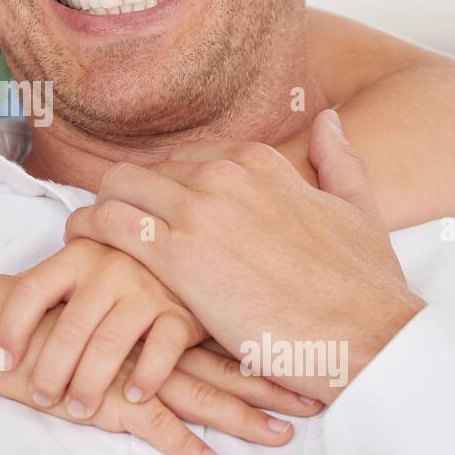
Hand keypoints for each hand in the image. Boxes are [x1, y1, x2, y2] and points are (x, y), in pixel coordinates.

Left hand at [0, 238, 202, 418]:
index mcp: (77, 255)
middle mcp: (110, 267)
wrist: (191, 258)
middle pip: (70, 327)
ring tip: (78, 409)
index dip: (10, 328)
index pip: (31, 290)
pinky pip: (160, 350)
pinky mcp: (181, 312)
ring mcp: (147, 289)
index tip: (0, 363)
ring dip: (90, 383)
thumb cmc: (120, 278)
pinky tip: (132, 396)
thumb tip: (2, 338)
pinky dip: (145, 377)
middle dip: (51, 369)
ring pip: (110, 344)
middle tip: (42, 397)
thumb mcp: (86, 269)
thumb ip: (53, 289)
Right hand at [0, 306, 321, 454]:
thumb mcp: (107, 287)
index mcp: (158, 287)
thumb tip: (207, 298)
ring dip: (240, 415)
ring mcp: (127, 354)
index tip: (317, 345)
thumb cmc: (52, 307)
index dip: (268, 332)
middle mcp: (150, 312)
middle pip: (222, 351)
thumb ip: (153, 288)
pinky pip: (148, 418)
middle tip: (320, 396)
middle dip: (272, 377)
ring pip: (193, 385)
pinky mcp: (101, 389)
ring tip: (283, 437)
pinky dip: (180, 442)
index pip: (223, 314)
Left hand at [63, 109, 424, 404]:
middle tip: (107, 231)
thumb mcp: (360, 207)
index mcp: (258, 162)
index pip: (181, 162)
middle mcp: (224, 174)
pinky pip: (109, 226)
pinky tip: (83, 255)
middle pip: (141, 172)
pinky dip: (87, 234)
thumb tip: (327, 119)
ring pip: (116, 189)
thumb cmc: (365, 286)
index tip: (149, 213)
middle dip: (120, 198)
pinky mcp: (180, 256)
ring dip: (95, 214)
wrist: (370, 336)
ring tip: (86, 241)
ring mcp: (200, 211)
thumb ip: (338, 159)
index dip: (159, 191)